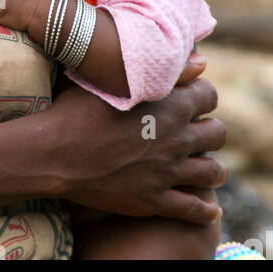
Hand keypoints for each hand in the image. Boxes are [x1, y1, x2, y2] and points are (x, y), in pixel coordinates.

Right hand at [47, 76, 226, 223]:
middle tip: (197, 133)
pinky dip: (206, 210)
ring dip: (214, 168)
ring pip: (213, 172)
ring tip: (206, 167)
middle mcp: (175, 138)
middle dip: (210, 131)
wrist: (55, 152)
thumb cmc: (78, 109)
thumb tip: (201, 61)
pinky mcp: (155, 200)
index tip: (192, 101)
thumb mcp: (115, 80)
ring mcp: (167, 172)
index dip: (203, 96)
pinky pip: (195, 210)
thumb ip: (165, 70)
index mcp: (168, 104)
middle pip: (217, 134)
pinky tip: (209, 208)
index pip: (209, 96)